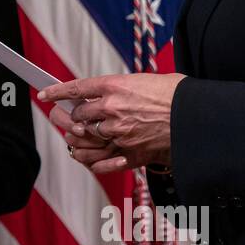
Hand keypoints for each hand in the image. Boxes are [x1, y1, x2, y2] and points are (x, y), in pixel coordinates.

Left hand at [39, 72, 184, 172]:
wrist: (199, 118)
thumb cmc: (178, 96)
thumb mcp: (145, 81)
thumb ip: (121, 89)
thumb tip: (105, 95)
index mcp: (116, 86)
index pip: (76, 88)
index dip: (57, 92)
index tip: (45, 94)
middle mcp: (112, 110)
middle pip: (78, 116)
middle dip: (72, 116)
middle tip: (67, 117)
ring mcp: (120, 134)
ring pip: (86, 139)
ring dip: (79, 138)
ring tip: (77, 136)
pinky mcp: (131, 154)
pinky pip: (101, 162)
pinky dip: (92, 161)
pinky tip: (88, 158)